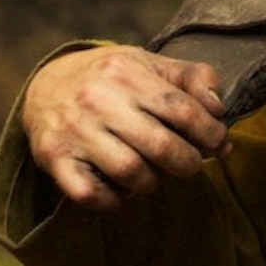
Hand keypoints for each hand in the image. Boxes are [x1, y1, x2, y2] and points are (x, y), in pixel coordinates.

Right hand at [21, 45, 228, 209]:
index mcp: (126, 73)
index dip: (211, 134)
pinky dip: (114, 201)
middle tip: (188, 164)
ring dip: (152, 183)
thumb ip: (193, 78)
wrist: (46, 84)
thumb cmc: (112, 79)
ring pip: (131, 174)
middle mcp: (97, 100)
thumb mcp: (151, 65)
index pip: (184, 111)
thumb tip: (219, 110)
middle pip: (162, 147)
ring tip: (153, 174)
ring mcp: (74, 130)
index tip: (217, 143)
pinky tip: (121, 189)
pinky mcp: (54, 157)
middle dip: (188, 163)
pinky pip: (91, 195)